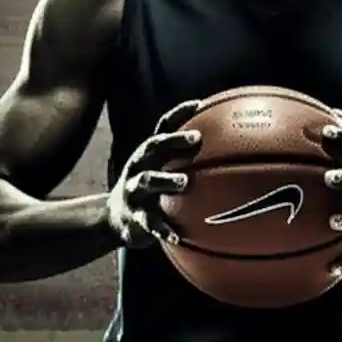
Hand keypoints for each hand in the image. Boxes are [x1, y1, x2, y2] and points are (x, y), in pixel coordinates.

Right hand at [106, 99, 203, 247]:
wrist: (113, 220)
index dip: (179, 114)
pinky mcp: (134, 216)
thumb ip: (186, 160)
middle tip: (196, 138)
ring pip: (147, 181)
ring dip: (165, 179)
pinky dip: (162, 229)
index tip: (199, 104)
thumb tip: (229, 151)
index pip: (163, 127)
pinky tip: (176, 236)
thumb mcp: (162, 171)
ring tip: (183, 182)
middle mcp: (139, 166)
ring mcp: (134, 191)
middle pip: (153, 146)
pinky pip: (148, 222)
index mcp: (149, 154)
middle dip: (173, 140)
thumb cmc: (150, 191)